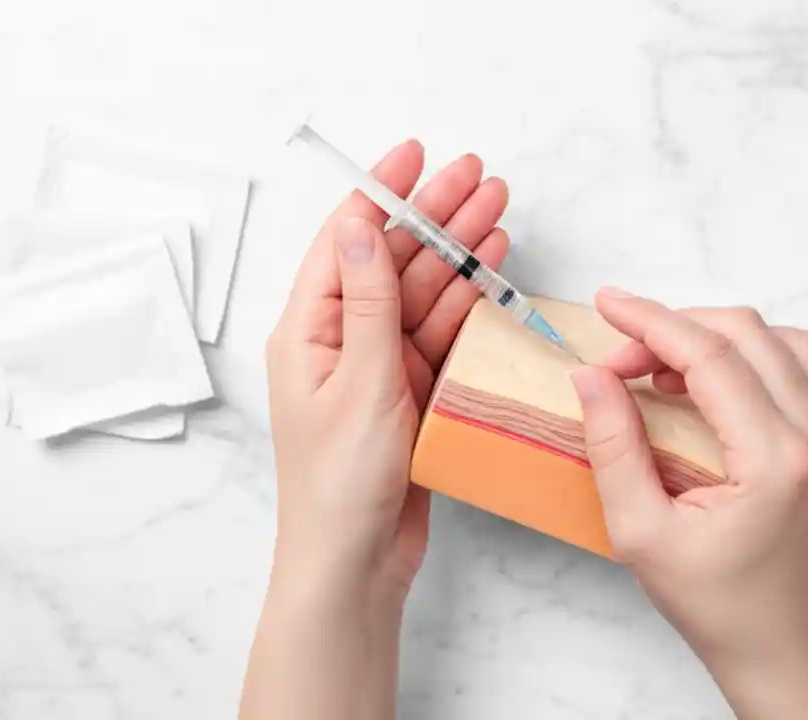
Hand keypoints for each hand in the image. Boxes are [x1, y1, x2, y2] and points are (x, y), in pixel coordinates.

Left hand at [242, 139, 509, 719]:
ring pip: (422, 296)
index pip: (345, 242)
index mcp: (308, 332)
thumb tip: (358, 228)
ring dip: (458, 255)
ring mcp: (377, 368)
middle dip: (434, 217)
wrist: (357, 563)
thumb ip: (369, 303)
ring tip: (499, 212)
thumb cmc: (341, 484)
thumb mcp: (359, 383)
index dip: (381, 192)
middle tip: (480, 177)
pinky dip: (466, 305)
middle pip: (392, 262)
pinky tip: (489, 273)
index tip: (415, 153)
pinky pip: (440, 337)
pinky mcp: (410, 394)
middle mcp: (340, 342)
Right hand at [570, 288, 807, 719]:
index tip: (606, 305)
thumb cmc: (716, 603)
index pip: (711, 356)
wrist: (781, 647)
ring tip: (664, 369)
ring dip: (716, 336)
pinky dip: (748, 355)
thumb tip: (592, 375)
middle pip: (746, 333)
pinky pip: (798, 365)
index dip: (651, 321)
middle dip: (674, 328)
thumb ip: (614, 446)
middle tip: (620, 362)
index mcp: (775, 459)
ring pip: (779, 340)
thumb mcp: (641, 533)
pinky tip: (708, 384)